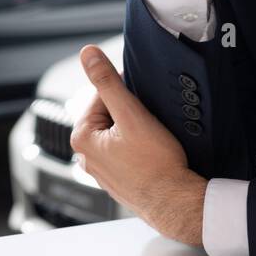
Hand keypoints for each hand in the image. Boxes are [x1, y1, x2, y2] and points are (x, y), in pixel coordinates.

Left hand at [69, 45, 207, 245]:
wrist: (174, 202)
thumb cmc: (155, 163)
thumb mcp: (131, 114)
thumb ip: (108, 82)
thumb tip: (88, 53)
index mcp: (81, 137)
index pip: (102, 96)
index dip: (127, 95)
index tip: (143, 105)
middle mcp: (85, 156)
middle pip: (109, 115)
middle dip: (130, 114)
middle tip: (150, 125)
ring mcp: (100, 171)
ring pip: (118, 134)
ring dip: (135, 131)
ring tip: (152, 141)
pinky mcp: (116, 179)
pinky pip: (125, 152)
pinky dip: (137, 149)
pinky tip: (151, 155)